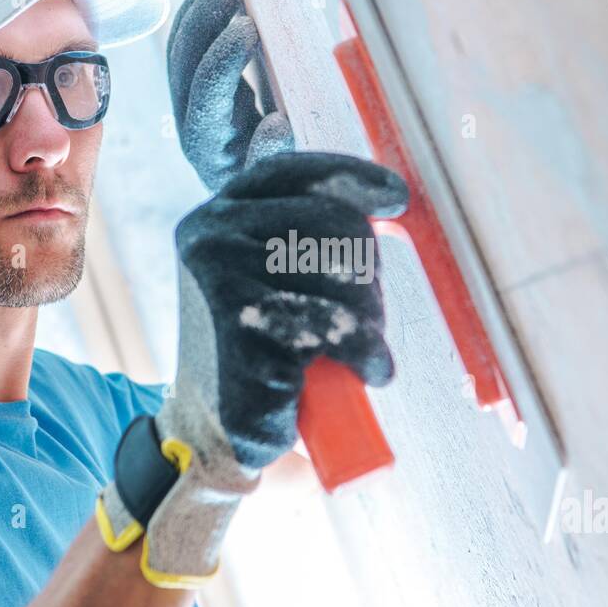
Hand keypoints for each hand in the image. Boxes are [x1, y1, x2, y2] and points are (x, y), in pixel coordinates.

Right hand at [97, 152, 407, 586]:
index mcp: (218, 215)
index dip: (352, 178)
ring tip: (362, 352)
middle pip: (334, 220)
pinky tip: (370, 370)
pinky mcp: (238, 320)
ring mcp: (219, 271)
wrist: (211, 434)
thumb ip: (301, 239)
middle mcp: (211, 231)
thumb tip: (374, 202)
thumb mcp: (270, 283)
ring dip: (369, 317)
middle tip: (368, 323)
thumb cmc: (255, 357)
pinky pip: (330, 322)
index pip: (295, 173)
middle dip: (367, 275)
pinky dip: (361, 348)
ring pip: (341, 271)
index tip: (396, 199)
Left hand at [166, 0, 294, 190]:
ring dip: (199, 13)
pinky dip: (202, 18)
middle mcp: (194, 129)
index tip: (249, 28)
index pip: (207, 101)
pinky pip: (191, 50)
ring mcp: (194, 108)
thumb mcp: (282, 178)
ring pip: (181, 55)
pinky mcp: (204, 93)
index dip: (222, 63)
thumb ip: (275, 157)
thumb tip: (276, 125)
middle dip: (204, 24)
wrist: (267, 197)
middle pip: (184, 70)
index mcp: (212, 152)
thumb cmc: (280, 185)